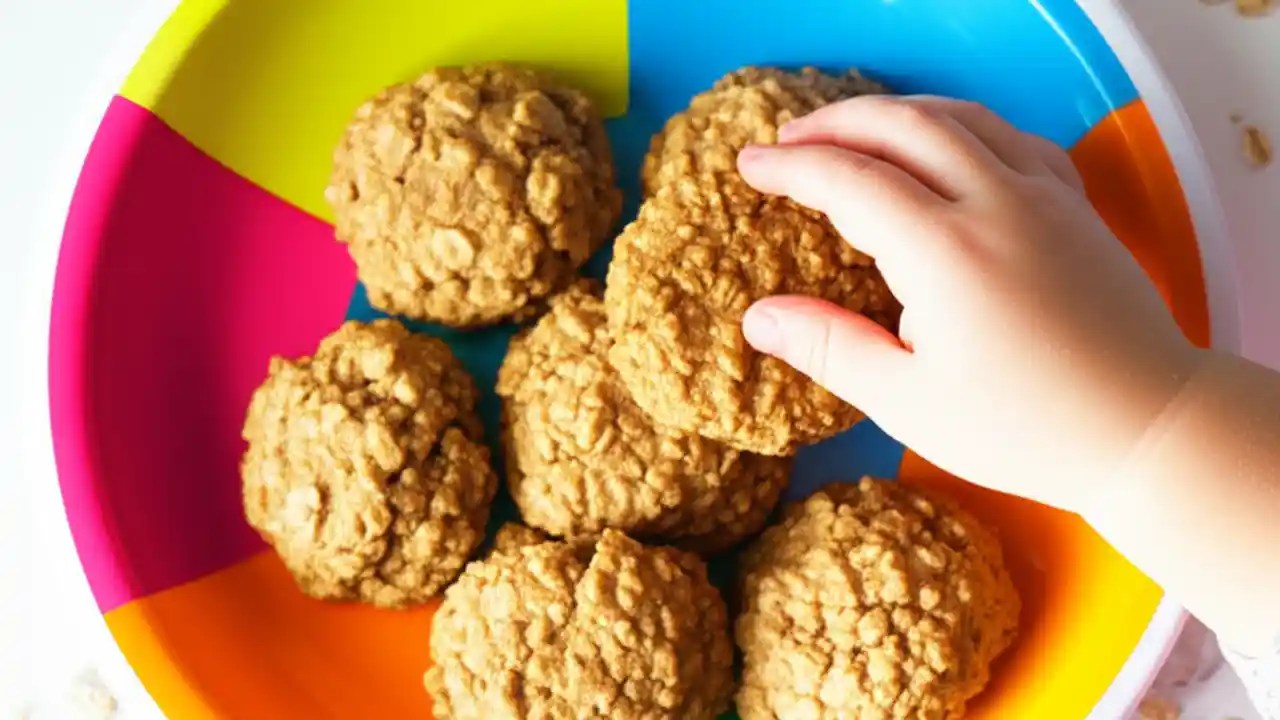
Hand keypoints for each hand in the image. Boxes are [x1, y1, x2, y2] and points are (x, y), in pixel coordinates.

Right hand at [738, 96, 1203, 513]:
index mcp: (945, 252)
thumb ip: (830, 348)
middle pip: (902, 125)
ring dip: (894, 113)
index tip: (750, 165)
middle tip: (788, 139)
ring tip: (850, 131)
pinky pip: (1010, 135)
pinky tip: (944, 147)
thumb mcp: (909, 403)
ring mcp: (1043, 195)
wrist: (1148, 426)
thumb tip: (757, 317)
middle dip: (835, 122)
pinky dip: (960, 125)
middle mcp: (995, 202)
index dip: (792, 167)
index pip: (850, 180)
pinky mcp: (1074, 204)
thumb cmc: (1026, 428)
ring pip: (958, 117)